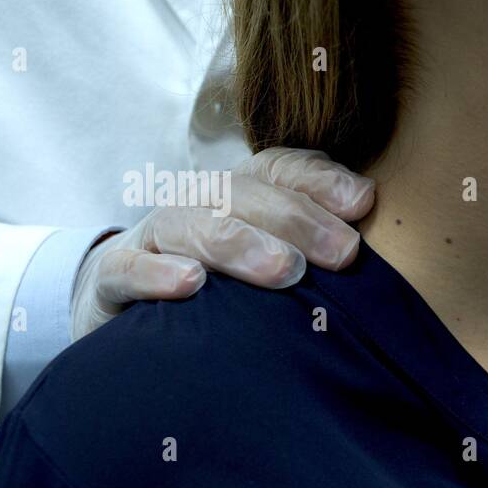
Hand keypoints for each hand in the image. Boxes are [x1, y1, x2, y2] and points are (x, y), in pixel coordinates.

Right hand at [70, 148, 373, 339]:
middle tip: (343, 254)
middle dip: (297, 219)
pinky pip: (129, 268)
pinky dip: (158, 274)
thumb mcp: (270, 263)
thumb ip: (318, 249)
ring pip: (192, 224)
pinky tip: (191, 285)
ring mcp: (153, 240)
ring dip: (240, 244)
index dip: (321, 180)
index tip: (363, 203)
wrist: (124, 317)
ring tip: (285, 272)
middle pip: (244, 194)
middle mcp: (198, 206)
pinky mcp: (112, 279)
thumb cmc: (221, 290)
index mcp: (240, 196)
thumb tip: (376, 237)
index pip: (280, 170)